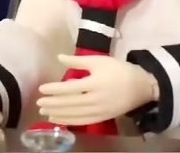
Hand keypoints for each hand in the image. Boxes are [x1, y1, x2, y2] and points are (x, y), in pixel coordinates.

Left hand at [36, 54, 156, 125]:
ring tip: (44, 112)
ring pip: (74, 114)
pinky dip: (68, 121)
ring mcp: (99, 111)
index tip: (41, 89)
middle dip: (52, 103)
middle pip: (69, 103)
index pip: (70, 88)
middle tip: (38, 103)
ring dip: (58, 113)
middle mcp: (96, 99)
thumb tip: (59, 58)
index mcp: (95, 83)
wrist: (141, 86)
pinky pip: (82, 121)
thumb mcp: (100, 61)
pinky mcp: (102, 118)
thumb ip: (78, 61)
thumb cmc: (119, 70)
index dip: (54, 89)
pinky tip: (58, 119)